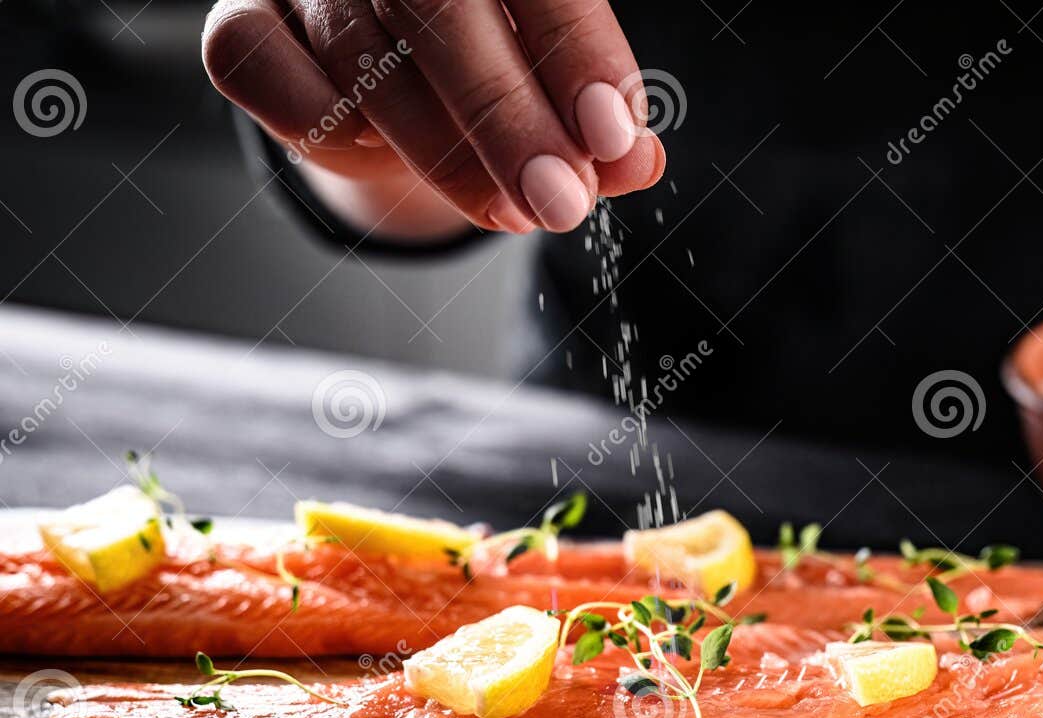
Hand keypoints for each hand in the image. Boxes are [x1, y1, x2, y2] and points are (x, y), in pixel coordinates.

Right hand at [201, 0, 663, 232]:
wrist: (386, 88)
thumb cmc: (484, 76)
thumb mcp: (552, 96)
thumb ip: (594, 123)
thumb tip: (637, 160)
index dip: (577, 54)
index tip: (613, 139)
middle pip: (440, 6)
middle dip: (508, 117)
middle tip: (558, 201)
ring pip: (362, 54)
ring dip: (442, 150)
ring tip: (507, 207)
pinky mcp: (240, 21)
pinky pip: (269, 76)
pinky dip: (327, 127)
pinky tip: (378, 149)